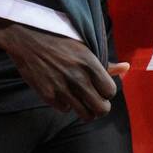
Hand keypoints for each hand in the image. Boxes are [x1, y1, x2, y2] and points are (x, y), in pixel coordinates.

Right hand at [0, 19, 121, 120]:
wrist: (26, 38)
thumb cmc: (59, 39)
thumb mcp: (84, 47)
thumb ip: (105, 63)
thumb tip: (127, 68)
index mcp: (89, 63)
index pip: (110, 91)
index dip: (108, 92)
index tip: (102, 88)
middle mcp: (78, 77)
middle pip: (102, 109)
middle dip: (101, 107)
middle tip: (96, 101)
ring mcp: (62, 87)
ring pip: (85, 115)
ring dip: (85, 110)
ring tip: (82, 101)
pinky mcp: (47, 94)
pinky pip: (65, 109)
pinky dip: (66, 104)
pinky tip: (63, 93)